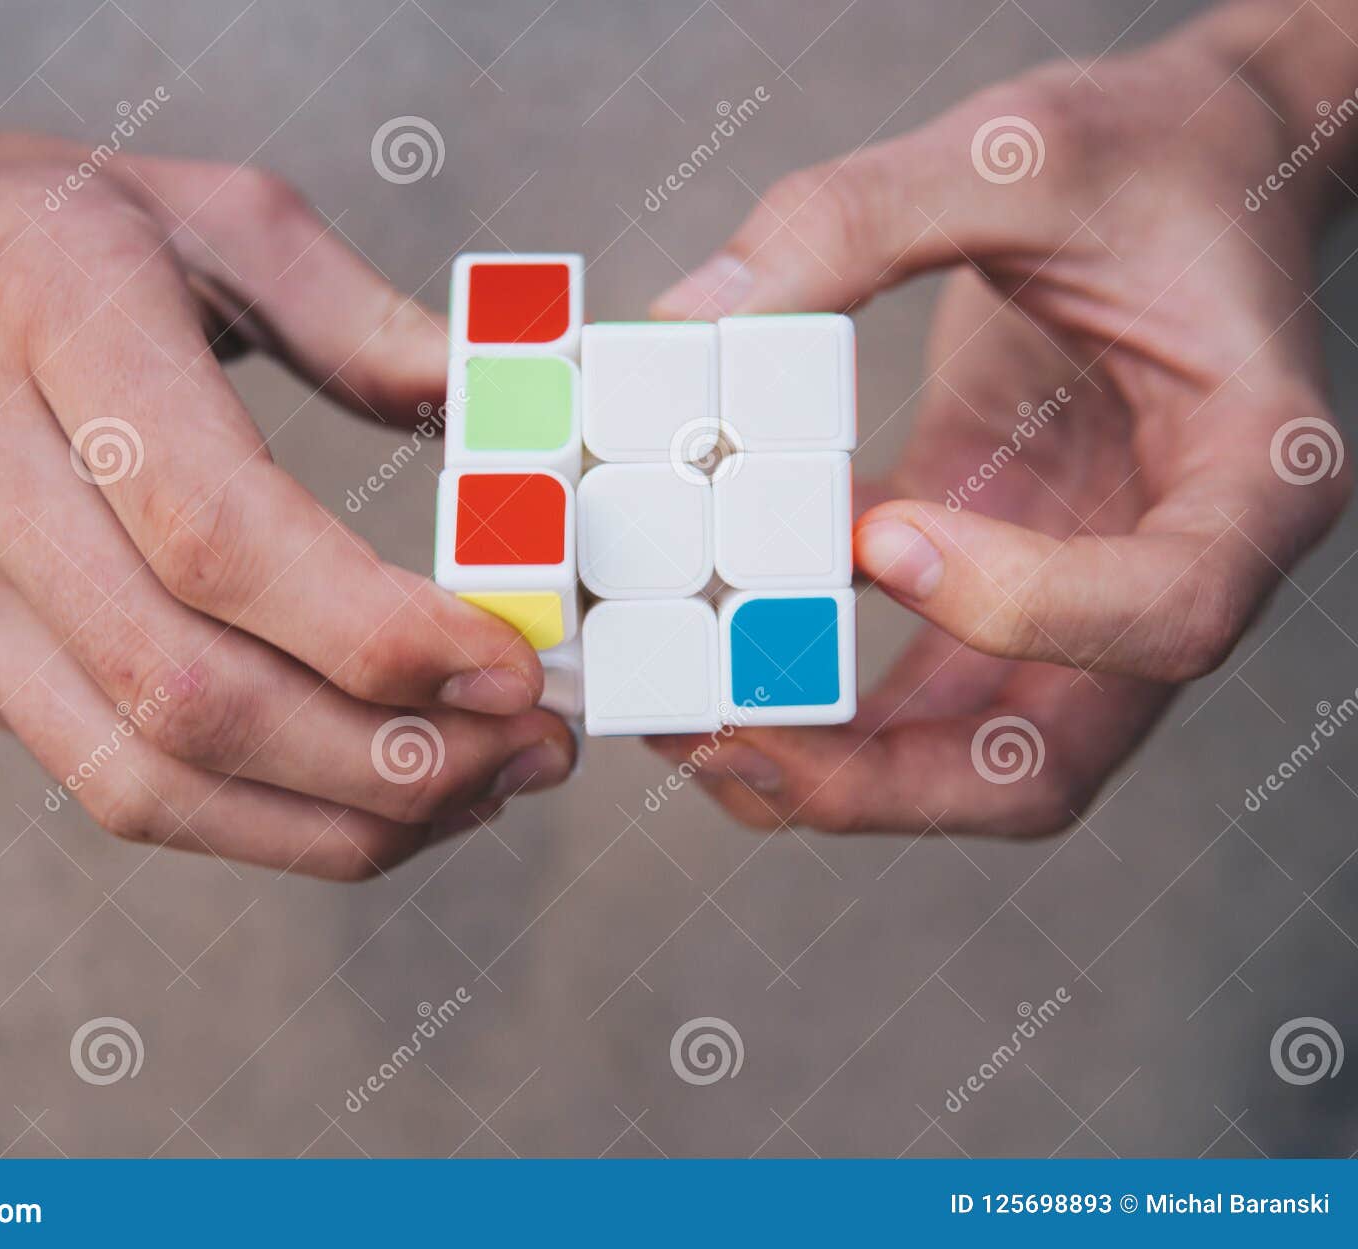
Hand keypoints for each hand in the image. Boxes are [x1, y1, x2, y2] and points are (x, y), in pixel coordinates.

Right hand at [0, 108, 573, 875]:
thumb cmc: (27, 229)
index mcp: (51, 328)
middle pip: (186, 692)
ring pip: (147, 779)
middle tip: (532, 746)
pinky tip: (372, 793)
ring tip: (478, 788)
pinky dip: (263, 823)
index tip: (511, 666)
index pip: (213, 533)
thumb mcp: (209, 213)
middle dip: (387, 755)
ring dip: (334, 820)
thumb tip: (498, 414)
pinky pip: (118, 785)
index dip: (373, 629)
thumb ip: (362, 318)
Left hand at [647, 16, 1349, 835]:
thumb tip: (696, 320)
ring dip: (828, 768)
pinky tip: (715, 656)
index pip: (1168, 610)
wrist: (1182, 166)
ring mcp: (1079, 595)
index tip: (881, 536)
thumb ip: (861, 218)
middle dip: (885, 780)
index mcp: (1255, 474)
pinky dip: (816, 695)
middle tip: (732, 739)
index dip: (1025, 610)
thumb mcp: (1020, 148)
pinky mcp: (998, 576)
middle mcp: (1175, 569)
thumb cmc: (1145, 155)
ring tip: (687, 724)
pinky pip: (910, 685)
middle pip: (1049, 760)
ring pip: (966, 756)